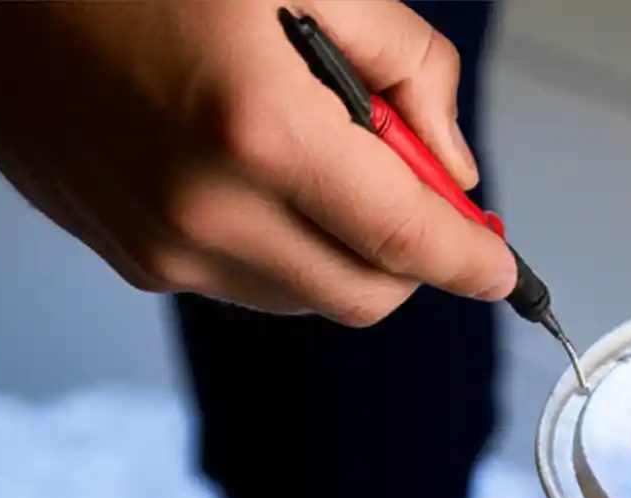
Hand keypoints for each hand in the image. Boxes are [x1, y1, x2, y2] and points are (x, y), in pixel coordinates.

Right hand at [0, 0, 513, 325]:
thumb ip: (408, 68)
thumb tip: (452, 165)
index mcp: (260, 134)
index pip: (408, 240)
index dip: (474, 262)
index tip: (502, 271)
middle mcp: (205, 211)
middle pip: (366, 295)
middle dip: (411, 257)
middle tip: (415, 193)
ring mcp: (159, 245)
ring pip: (307, 296)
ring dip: (343, 250)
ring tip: (317, 158)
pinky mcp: (129, 255)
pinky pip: (244, 283)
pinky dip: (281, 246)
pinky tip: (260, 173)